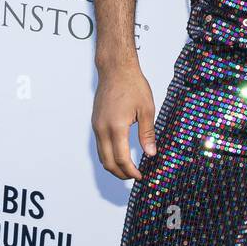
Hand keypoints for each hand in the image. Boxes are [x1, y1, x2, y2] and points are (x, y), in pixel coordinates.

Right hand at [91, 61, 155, 180]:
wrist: (116, 69)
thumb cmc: (132, 85)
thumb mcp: (147, 109)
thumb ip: (147, 134)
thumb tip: (151, 154)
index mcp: (116, 127)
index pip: (121, 159)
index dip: (130, 171)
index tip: (140, 176)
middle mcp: (102, 129)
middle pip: (108, 162)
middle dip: (120, 173)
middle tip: (134, 176)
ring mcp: (96, 126)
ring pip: (101, 155)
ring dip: (113, 166)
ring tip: (128, 169)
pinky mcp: (95, 122)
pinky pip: (100, 145)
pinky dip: (108, 155)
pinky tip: (119, 154)